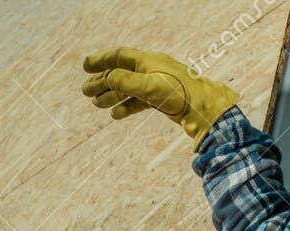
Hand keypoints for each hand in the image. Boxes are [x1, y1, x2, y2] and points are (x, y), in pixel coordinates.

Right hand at [81, 47, 238, 145]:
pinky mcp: (162, 101)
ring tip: (96, 104)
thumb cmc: (181, 95)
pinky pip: (139, 102)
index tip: (84, 66)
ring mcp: (157, 87)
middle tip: (85, 91)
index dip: (101, 60)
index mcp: (149, 62)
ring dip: (111, 95)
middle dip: (102, 81)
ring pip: (128, 89)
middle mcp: (152, 71)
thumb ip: (126, 81)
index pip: (119, 56)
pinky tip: (116, 115)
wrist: (205, 111)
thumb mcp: (150, 87)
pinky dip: (126, 107)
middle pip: (121, 73)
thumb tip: (106, 78)